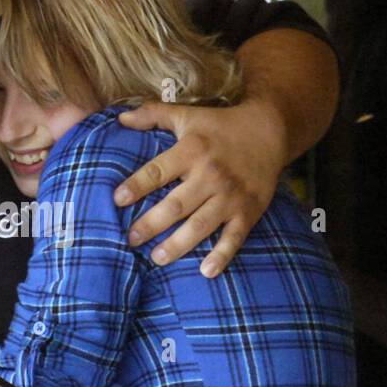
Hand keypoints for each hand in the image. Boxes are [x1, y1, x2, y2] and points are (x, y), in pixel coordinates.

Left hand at [114, 99, 288, 276]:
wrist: (269, 131)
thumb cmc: (219, 125)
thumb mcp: (187, 115)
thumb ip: (152, 115)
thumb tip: (120, 117)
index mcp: (192, 151)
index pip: (158, 171)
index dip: (137, 185)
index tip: (117, 200)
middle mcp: (210, 175)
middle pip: (176, 205)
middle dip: (151, 224)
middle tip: (131, 239)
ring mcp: (230, 196)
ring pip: (200, 225)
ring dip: (178, 244)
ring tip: (157, 258)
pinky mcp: (248, 211)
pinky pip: (234, 237)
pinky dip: (222, 255)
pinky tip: (206, 271)